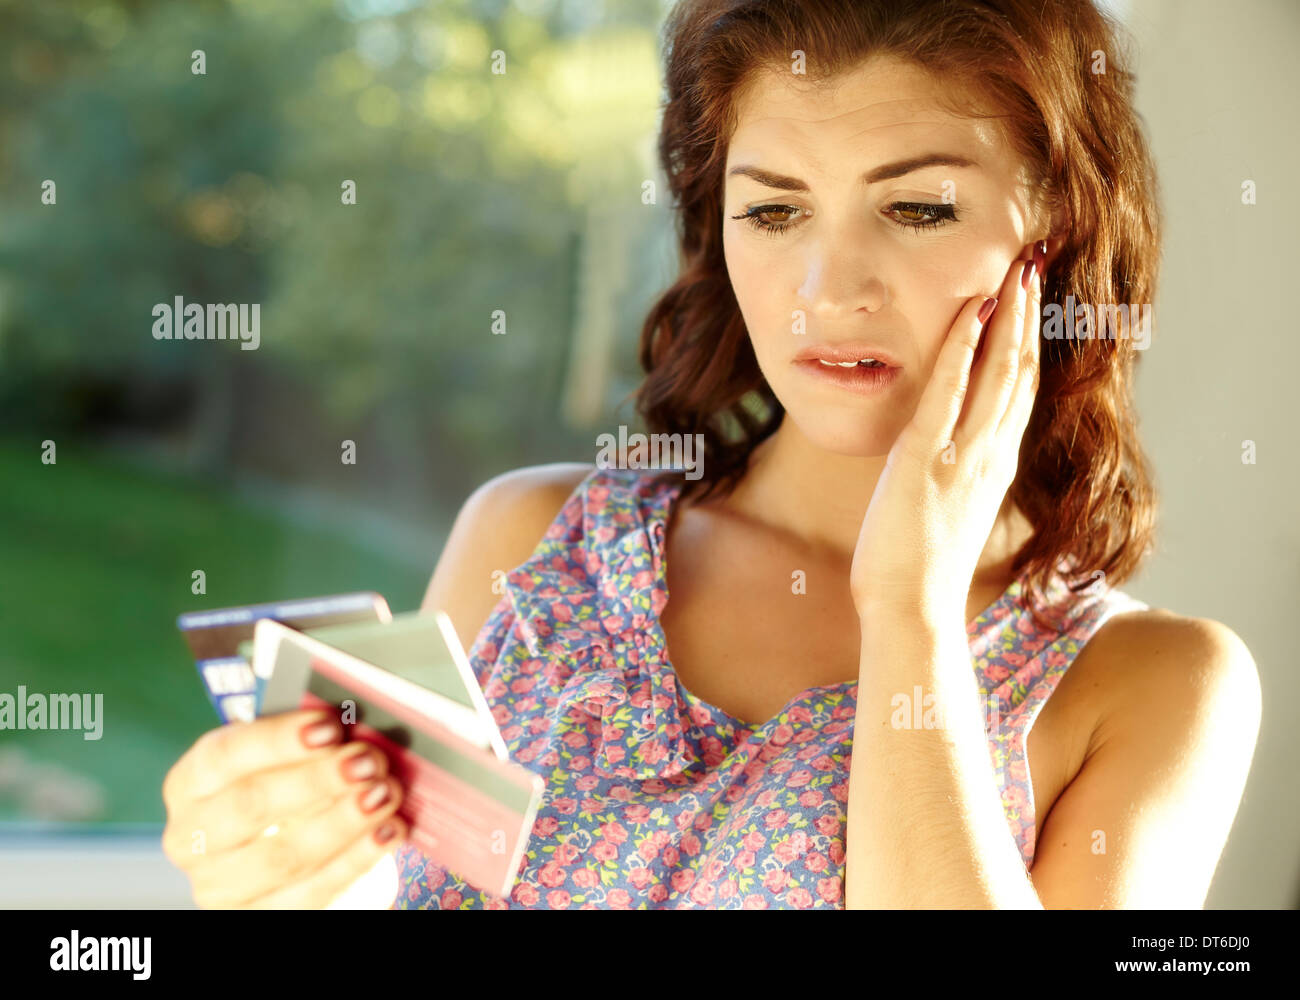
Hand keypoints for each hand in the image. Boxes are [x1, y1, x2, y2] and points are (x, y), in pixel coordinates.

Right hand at [161, 709, 407, 907]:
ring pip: (283, 857)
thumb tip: (355, 727)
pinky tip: (388, 832)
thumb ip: (305, 742)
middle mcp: (192, 837)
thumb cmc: (276, 784)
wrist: (264, 846)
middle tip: (368, 762)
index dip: (279, 740)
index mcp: (190, 782)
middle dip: (318, 781)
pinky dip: (355, 861)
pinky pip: (309, 893)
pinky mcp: (254, 915)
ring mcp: (219, 885)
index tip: (330, 726)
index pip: (226, 755)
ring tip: (385, 795)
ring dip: (343, 823)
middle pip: (252, 806)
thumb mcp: (278, 757)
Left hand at [849, 242, 1043, 621]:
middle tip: (1035, 264)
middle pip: (1021, 371)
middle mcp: (991, 455)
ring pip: (999, 374)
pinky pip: (950, 394)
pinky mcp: (927, 461)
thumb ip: (953, 473)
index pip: (1020, 389)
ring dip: (1008, 318)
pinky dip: (962, 349)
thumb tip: (941, 452)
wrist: (913, 610)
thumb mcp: (946, 509)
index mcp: (995, 464)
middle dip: (1029, 315)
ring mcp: (964, 456)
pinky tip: (970, 313)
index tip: (1031, 299)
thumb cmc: (919, 568)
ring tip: (1016, 271)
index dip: (1029, 340)